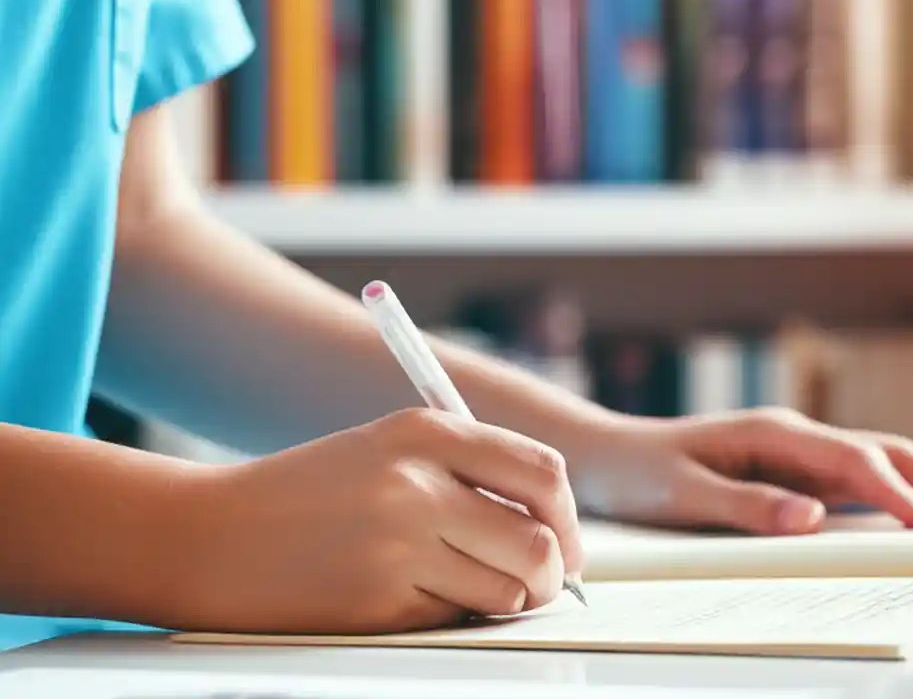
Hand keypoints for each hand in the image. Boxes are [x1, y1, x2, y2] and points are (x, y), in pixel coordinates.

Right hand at [182, 409, 581, 633]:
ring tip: (465, 585)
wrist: (209, 536)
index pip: (543, 473)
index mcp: (425, 431)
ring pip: (508, 590)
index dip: (568, 517)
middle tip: (540, 584)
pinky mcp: (378, 603)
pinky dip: (450, 614)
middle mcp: (417, 483)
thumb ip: (470, 472)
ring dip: (503, 598)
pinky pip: (455, 617)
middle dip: (552, 575)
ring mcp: (397, 545)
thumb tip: (556, 530)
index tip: (565, 542)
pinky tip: (408, 595)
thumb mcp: (388, 450)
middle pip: (540, 542)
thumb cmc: (309, 493)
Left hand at [569, 408, 912, 534]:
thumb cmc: (638, 473)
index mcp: (776, 434)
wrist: (607, 455)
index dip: (904, 497)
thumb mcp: (683, 495)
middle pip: (892, 455)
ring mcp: (799, 452)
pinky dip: (903, 497)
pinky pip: (861, 483)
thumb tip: (813, 518)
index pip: (859, 464)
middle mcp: (797, 437)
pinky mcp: (794, 471)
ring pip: (885, 465)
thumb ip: (747, 505)